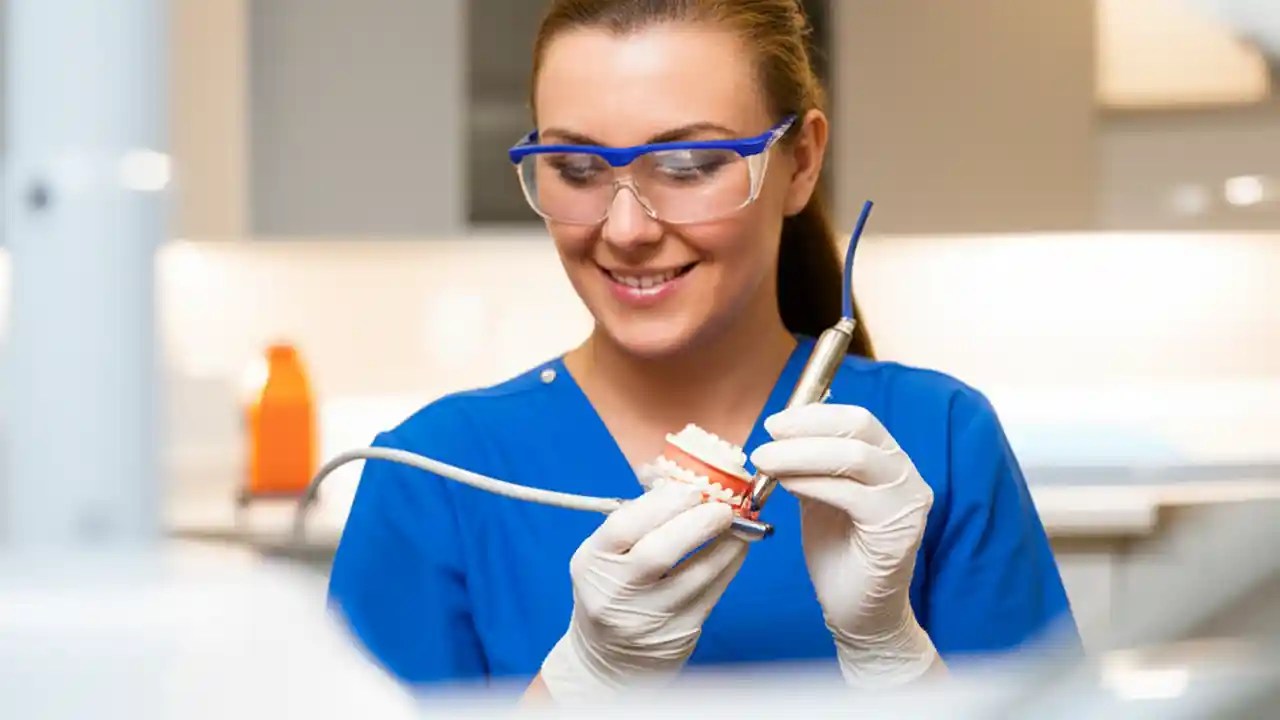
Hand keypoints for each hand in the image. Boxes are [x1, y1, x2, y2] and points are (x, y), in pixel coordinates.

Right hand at [539, 481, 747, 702]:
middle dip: (698, 523)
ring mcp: (648, 618)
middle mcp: (615, 593)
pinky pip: (713, 594)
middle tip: (722, 508)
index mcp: (592, 563)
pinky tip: (737, 549)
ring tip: (740, 525)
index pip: (624, 526)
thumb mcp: (607, 554)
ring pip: (696, 574)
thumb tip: (683, 480)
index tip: (691, 489)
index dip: (662, 503)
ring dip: (726, 544)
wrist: (609, 658)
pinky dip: (729, 566)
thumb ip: (639, 520)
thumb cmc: (613, 590)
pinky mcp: (679, 634)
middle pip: (659, 552)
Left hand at [751, 403, 939, 687]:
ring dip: (801, 454)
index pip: (857, 419)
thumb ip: (811, 463)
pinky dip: (812, 483)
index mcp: (888, 460)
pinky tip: (785, 484)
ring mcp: (906, 501)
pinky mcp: (898, 530)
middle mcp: (905, 474)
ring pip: (854, 457)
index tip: (775, 422)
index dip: (814, 414)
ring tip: (765, 461)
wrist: (857, 608)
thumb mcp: (820, 494)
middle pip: (859, 429)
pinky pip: (851, 495)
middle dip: (806, 428)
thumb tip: (784, 428)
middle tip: (766, 436)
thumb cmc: (837, 549)